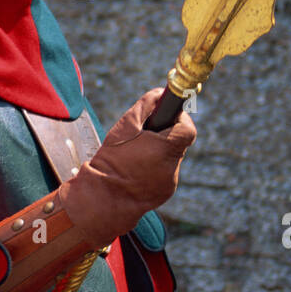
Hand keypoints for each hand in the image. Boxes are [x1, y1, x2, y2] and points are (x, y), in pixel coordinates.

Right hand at [59, 88, 195, 248]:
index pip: (188, 129)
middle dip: (163, 136)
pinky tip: (134, 171)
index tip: (166, 115)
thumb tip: (160, 93)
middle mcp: (172, 167)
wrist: (102, 198)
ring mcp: (170, 182)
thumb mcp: (125, 126)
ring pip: (169, 158)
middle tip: (143, 135)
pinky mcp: (164, 193)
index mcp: (166, 149)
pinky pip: (163, 173)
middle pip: (177, 143)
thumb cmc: (111, 161)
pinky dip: (153, 168)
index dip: (179, 119)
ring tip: (134, 155)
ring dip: (157, 153)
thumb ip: (146, 105)